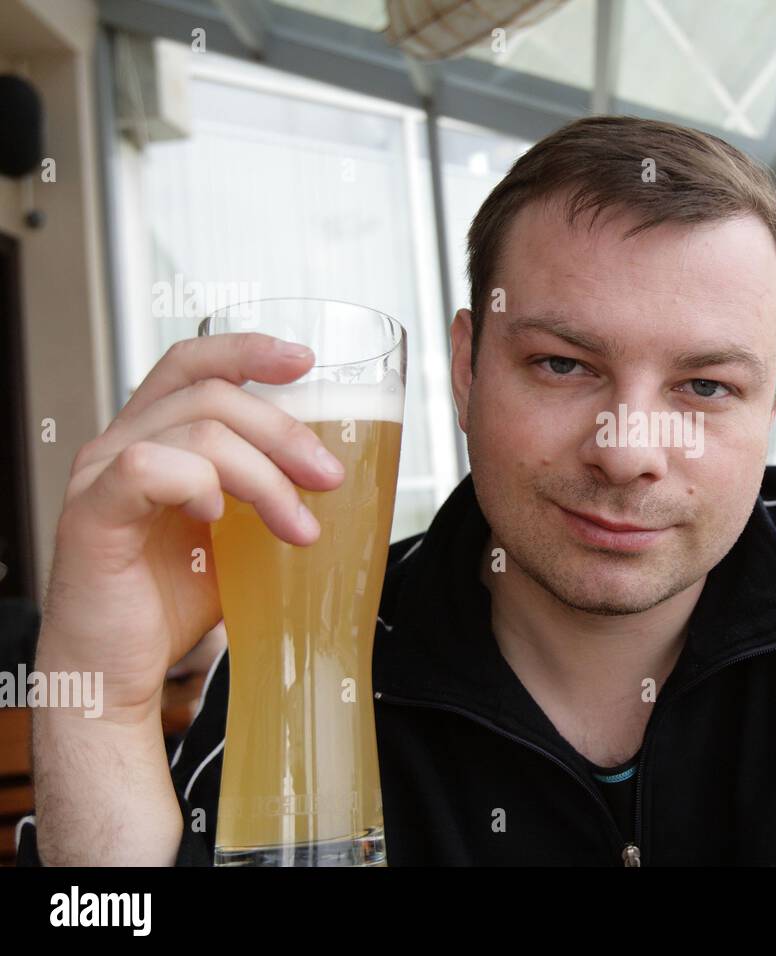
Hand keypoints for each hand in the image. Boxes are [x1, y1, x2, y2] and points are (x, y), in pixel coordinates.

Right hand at [36, 333, 345, 722]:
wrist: (118, 673)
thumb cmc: (173, 601)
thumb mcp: (238, 535)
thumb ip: (268, 494)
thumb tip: (341, 475)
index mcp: (156, 436)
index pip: (195, 362)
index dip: (249, 349)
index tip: (306, 360)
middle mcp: (122, 443)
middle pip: (213, 392)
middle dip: (285, 431)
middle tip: (329, 477)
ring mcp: (101, 475)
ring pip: (197, 430)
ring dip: (265, 476)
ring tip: (298, 527)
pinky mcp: (90, 515)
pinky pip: (146, 466)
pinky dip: (195, 482)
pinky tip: (217, 517)